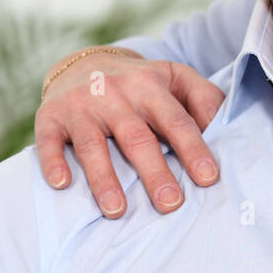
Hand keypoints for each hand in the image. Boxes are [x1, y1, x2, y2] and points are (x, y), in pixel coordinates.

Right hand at [35, 49, 226, 216]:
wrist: (86, 62)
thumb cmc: (141, 82)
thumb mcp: (177, 77)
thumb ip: (205, 98)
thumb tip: (224, 128)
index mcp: (150, 85)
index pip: (176, 120)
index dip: (193, 149)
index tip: (208, 178)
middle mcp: (114, 94)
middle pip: (136, 138)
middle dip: (155, 173)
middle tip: (171, 204)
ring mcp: (80, 105)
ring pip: (92, 145)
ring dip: (104, 179)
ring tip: (117, 210)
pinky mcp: (50, 116)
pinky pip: (48, 141)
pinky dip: (53, 162)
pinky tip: (63, 184)